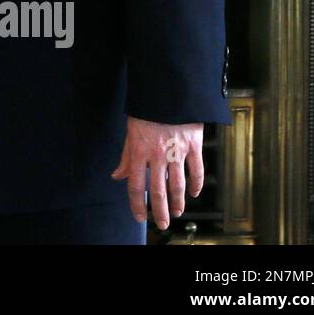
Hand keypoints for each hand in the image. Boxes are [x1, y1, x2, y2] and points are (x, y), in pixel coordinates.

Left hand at [111, 116, 203, 230]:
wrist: (168, 90)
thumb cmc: (147, 110)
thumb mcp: (130, 131)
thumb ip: (126, 156)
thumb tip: (117, 176)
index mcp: (139, 150)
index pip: (136, 185)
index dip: (136, 204)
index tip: (138, 217)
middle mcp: (158, 154)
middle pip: (158, 190)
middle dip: (159, 211)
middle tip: (161, 224)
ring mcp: (177, 151)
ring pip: (178, 184)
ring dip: (178, 202)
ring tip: (176, 213)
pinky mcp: (194, 145)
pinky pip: (197, 170)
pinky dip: (196, 184)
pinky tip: (193, 193)